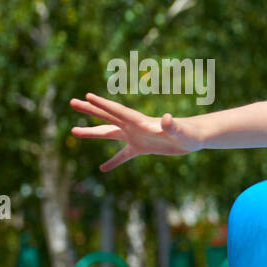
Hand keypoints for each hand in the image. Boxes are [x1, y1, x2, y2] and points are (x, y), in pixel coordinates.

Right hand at [70, 92, 201, 170]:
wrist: (195, 138)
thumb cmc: (188, 133)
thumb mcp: (180, 131)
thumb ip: (171, 125)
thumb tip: (166, 118)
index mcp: (140, 121)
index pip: (118, 111)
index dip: (103, 105)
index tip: (87, 96)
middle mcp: (135, 127)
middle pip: (108, 116)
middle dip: (90, 110)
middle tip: (72, 101)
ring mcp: (136, 136)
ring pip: (110, 133)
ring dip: (93, 132)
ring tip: (73, 131)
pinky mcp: (142, 148)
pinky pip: (124, 155)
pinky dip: (113, 161)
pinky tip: (102, 169)